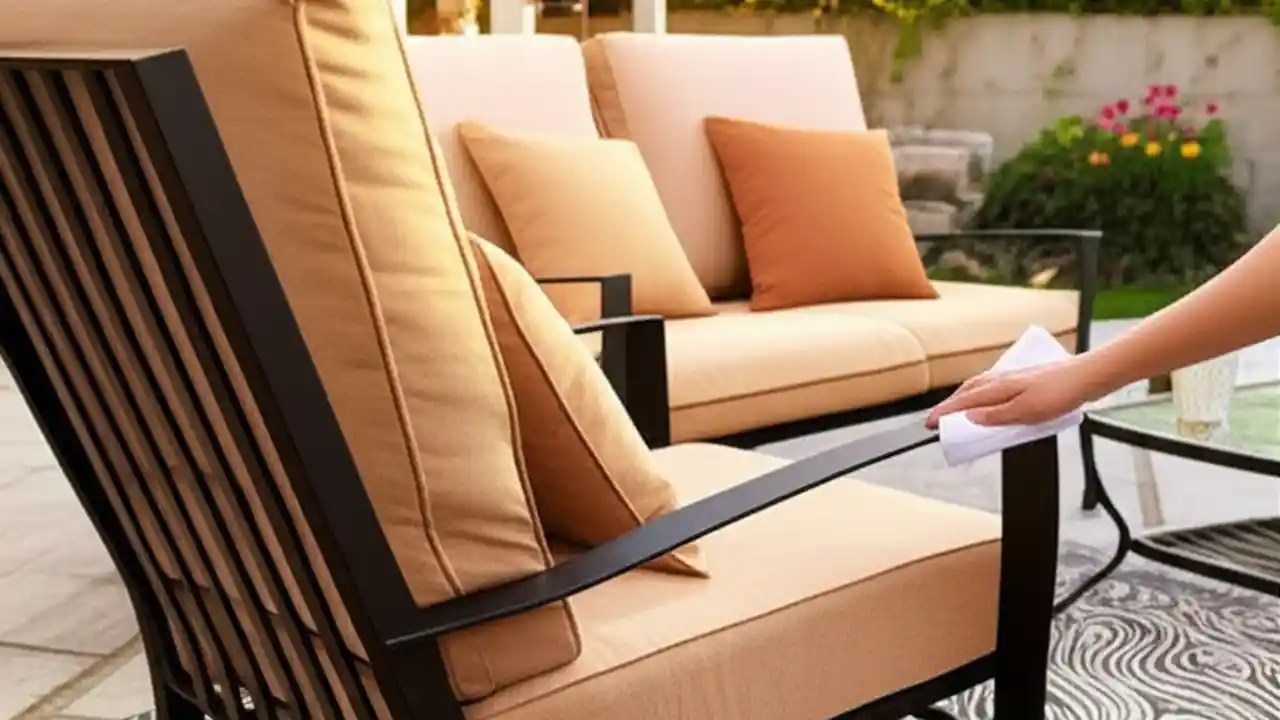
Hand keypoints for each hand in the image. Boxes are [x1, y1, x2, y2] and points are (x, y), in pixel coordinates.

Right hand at [925, 358, 1094, 428]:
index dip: (944, 412)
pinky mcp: (1024, 381)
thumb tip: (970, 418)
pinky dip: (980, 396)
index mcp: (998, 387)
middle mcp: (1001, 380)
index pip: (963, 401)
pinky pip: (992, 388)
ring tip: (957, 411)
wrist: (1087, 377)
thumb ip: (997, 416)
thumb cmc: (1059, 394)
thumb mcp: (1027, 412)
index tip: (929, 423)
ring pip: (979, 388)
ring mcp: (1013, 378)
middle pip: (967, 391)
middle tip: (937, 419)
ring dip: (964, 399)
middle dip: (950, 405)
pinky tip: (988, 402)